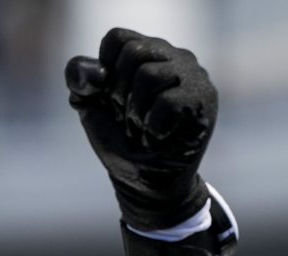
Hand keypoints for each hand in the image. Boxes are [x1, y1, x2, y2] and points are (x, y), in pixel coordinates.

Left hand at [66, 28, 217, 232]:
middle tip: (128, 120)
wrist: (146, 185)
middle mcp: (173, 56)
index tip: (110, 100)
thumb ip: (82, 82)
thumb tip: (90, 70)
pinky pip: (168, 101)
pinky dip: (153, 126)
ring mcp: (193, 74)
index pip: (118, 38)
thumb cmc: (121, 144)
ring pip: (150, 75)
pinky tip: (158, 138)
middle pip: (133, 53)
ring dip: (136, 114)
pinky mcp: (204, 98)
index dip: (105, 72)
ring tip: (142, 130)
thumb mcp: (93, 109)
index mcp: (146, 52)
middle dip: (119, 94)